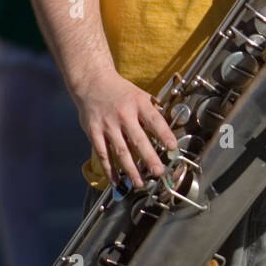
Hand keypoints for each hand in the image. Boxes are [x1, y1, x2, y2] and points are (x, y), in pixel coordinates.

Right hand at [73, 70, 180, 189]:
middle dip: (149, 158)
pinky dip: (110, 169)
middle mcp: (123, 115)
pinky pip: (103, 154)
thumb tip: (170, 126)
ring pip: (121, 151)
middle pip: (138, 139)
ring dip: (131, 169)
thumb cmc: (120, 91)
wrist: (92, 82)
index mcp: (138, 104)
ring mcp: (107, 125)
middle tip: (158, 172)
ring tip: (140, 183)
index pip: (154, 120)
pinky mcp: (94, 132)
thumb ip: (154, 111)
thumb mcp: (140, 95)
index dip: (164, 134)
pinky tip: (117, 181)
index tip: (173, 146)